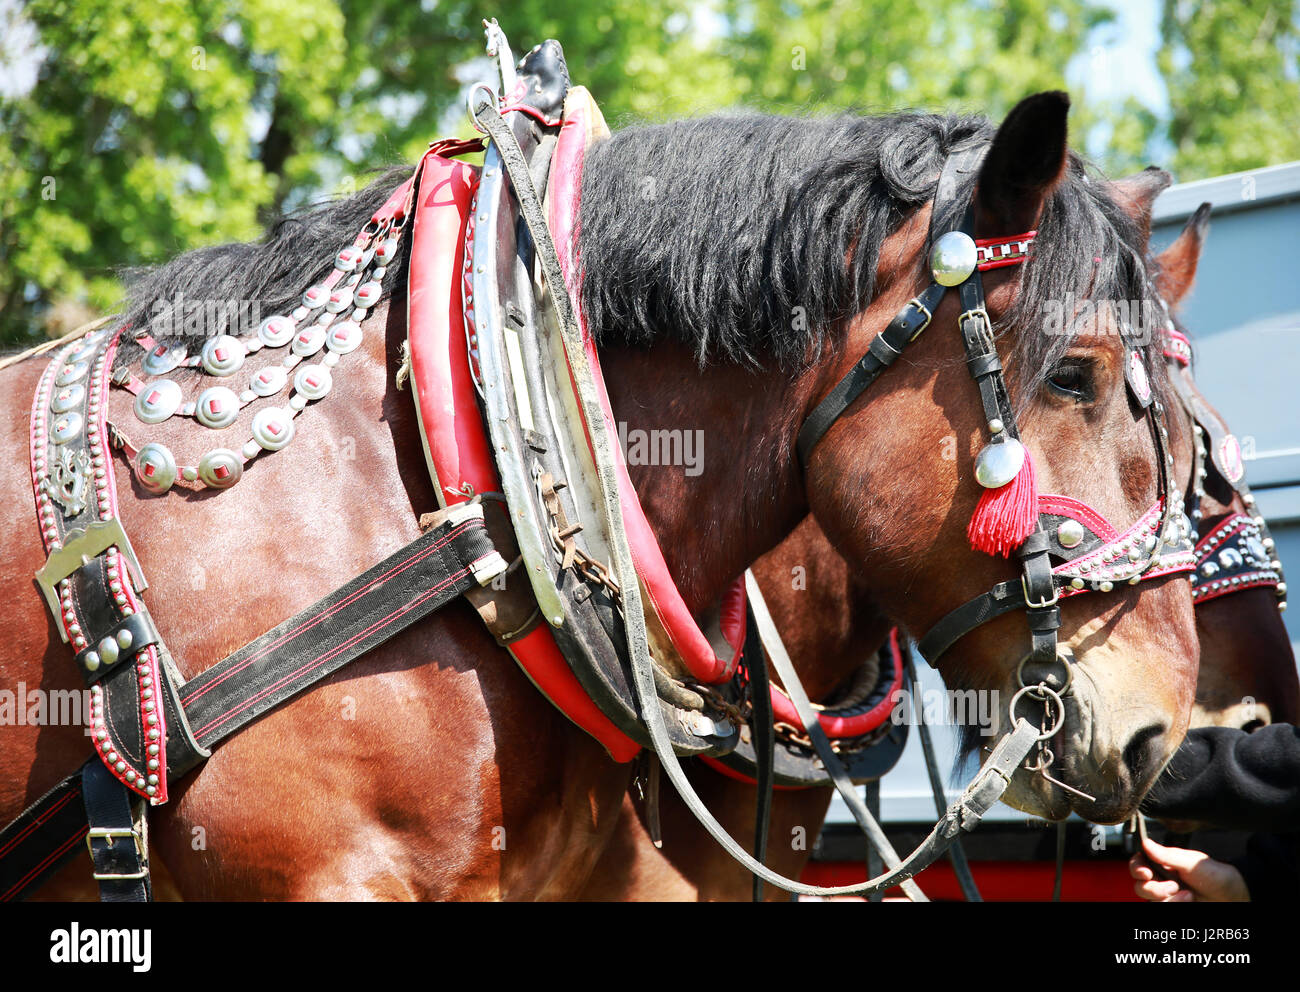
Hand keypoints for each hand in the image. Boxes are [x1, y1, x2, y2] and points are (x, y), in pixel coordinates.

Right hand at [1130, 836, 1249, 901]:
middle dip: (1153, 888)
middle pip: (1139, 886)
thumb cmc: (1213, 874)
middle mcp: (1160, 880)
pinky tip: (1188, 900)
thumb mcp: (1189, 862)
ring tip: (1186, 894)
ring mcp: (1167, 896)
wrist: (1231, 895)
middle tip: (1173, 885)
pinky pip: (1161, 908)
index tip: (1146, 873)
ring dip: (1167, 898)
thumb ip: (1166, 855)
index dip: (1137, 868)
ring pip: (1150, 900)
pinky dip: (1174, 904)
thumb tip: (1145, 843)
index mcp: (1161, 864)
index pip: (1138, 865)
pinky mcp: (1173, 905)